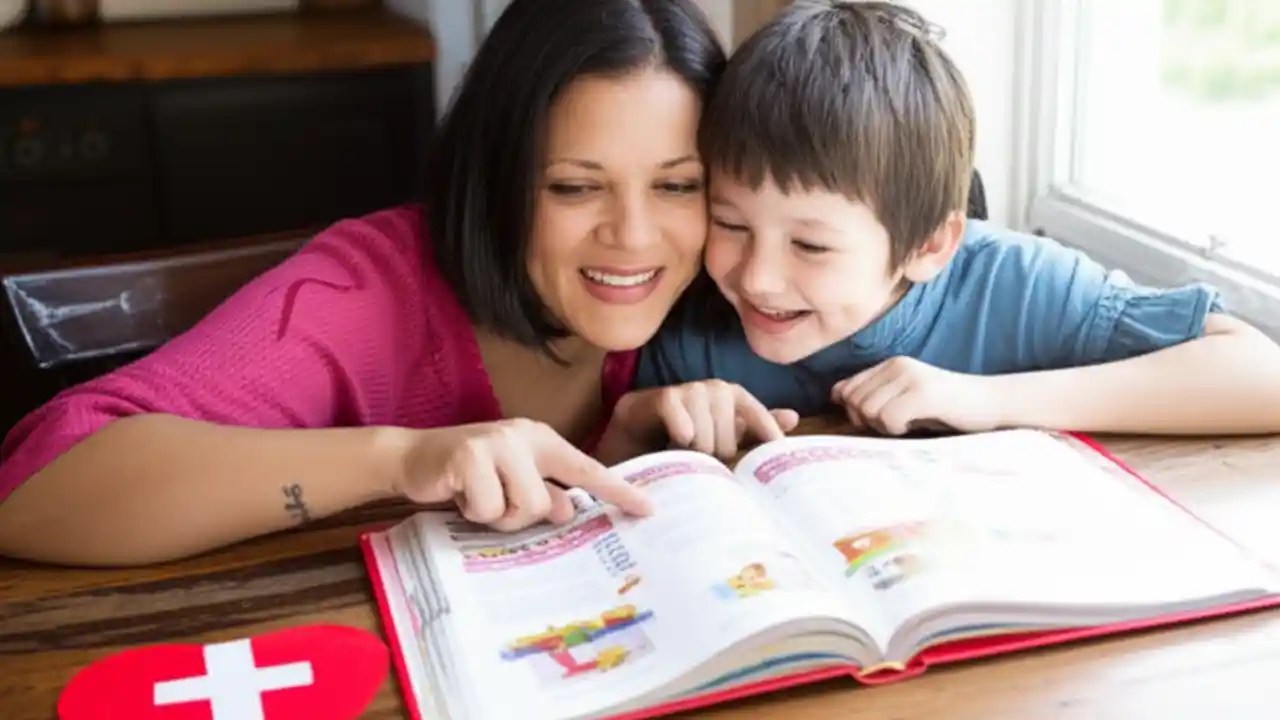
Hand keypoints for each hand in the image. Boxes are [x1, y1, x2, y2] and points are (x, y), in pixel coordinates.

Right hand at [392, 419, 652, 531]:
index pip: (587, 468)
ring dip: (495, 516)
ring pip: (521, 507)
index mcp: (541, 440)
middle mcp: (524, 436)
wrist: (413, 458)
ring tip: (475, 497)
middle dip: (519, 516)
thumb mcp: (511, 483)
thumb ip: (542, 493)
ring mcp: (496, 443)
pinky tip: (458, 494)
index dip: (618, 490)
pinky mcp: (469, 456)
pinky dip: (471, 512)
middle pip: (547, 504)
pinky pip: (487, 508)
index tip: (648, 509)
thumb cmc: (468, 475)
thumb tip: (567, 509)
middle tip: (493, 504)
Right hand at [599, 380, 799, 461]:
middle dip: (717, 454)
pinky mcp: (663, 397)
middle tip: (703, 458)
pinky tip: (676, 441)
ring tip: (685, 453)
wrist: (638, 429)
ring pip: (705, 433)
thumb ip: (754, 428)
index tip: (775, 450)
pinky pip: (681, 419)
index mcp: (734, 396)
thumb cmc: (685, 434)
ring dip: (696, 450)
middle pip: (728, 435)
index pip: (758, 414)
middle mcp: (715, 389)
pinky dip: (681, 433)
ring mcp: (689, 390)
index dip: (766, 432)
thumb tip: (794, 416)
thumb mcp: (722, 435)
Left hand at [831, 357, 1002, 435]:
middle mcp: (897, 365)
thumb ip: (873, 394)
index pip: (846, 389)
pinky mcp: (923, 393)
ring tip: (910, 422)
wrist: (992, 404)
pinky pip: (888, 418)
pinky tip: (916, 425)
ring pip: (868, 410)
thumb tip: (835, 395)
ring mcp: (910, 377)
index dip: (856, 411)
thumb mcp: (905, 399)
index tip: (881, 419)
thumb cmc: (946, 409)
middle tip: (899, 423)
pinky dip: (898, 429)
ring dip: (884, 426)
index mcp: (889, 364)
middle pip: (854, 402)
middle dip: (870, 421)